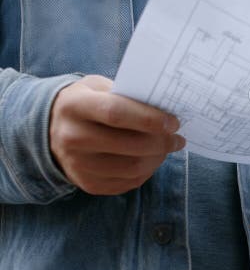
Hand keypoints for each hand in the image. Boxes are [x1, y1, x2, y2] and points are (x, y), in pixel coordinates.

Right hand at [49, 75, 184, 195]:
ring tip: (167, 148)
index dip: (150, 119)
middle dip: (162, 142)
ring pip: (132, 167)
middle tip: (177, 138)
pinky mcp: (87, 183)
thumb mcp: (98, 87)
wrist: (51, 129)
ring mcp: (78, 164)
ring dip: (158, 158)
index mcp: (75, 106)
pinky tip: (152, 159)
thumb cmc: (87, 102)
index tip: (174, 122)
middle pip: (130, 145)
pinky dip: (147, 172)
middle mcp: (72, 137)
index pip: (116, 114)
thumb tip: (165, 107)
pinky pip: (127, 182)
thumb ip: (127, 94)